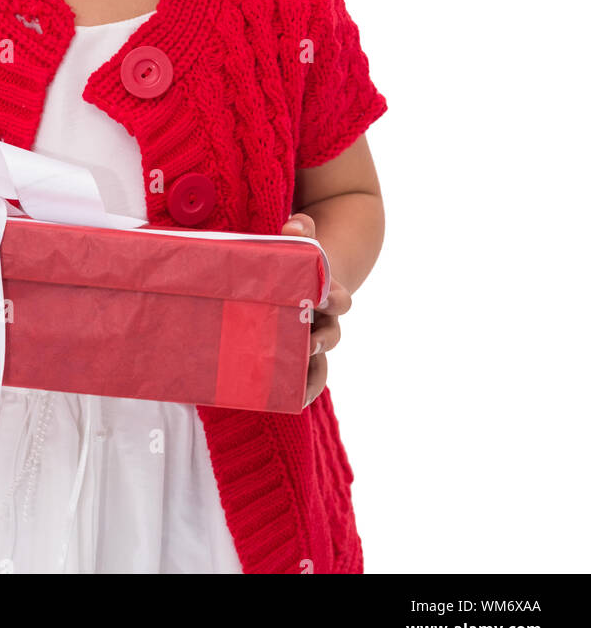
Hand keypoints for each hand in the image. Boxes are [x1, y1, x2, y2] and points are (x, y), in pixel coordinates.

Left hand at [281, 210, 351, 410]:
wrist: (313, 279)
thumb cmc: (303, 261)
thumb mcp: (304, 242)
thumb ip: (301, 231)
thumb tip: (295, 226)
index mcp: (328, 294)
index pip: (338, 299)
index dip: (333, 299)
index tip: (320, 297)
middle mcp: (325, 321)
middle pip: (331, 335)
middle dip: (321, 339)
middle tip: (307, 342)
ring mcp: (313, 340)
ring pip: (320, 363)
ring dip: (311, 376)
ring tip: (299, 392)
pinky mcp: (298, 353)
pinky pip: (305, 375)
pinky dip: (301, 388)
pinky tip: (290, 401)